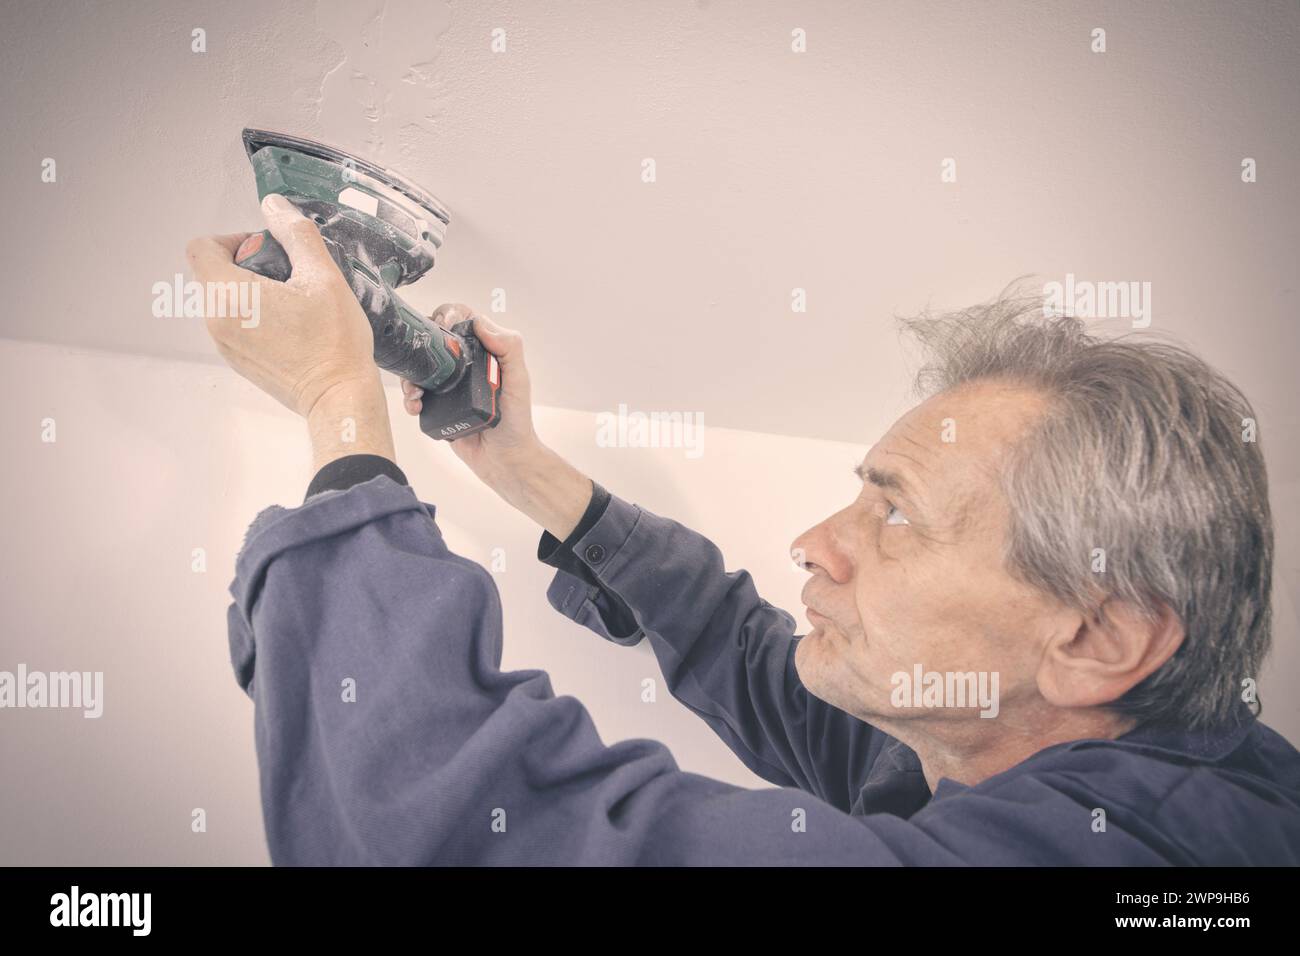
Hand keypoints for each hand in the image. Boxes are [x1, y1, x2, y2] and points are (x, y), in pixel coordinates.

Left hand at [185, 194, 380, 418]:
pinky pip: (233, 323)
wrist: (338, 397)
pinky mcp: (237, 360)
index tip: (266, 250)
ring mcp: (224, 344)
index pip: (201, 247)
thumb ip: (296, 234)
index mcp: (229, 295)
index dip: (232, 239)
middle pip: (212, 272)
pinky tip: (291, 326)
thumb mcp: (323, 276)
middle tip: (288, 277)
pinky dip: (254, 315)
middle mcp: (216, 320)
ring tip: (293, 303)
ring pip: (223, 298)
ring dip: (251, 290)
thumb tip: (274, 206)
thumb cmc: (333, 342)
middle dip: (246, 264)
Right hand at [400, 305, 592, 538]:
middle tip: (422, 356)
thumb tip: (481, 323)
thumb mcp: (519, 380)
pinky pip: (416, 394)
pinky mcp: (436, 405)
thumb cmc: (516, 420)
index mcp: (484, 352)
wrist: (503, 459)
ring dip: (411, 374)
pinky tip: (415, 406)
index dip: (450, 313)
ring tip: (415, 391)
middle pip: (435, 337)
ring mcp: (448, 385)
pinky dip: (409, 397)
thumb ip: (509, 348)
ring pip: (420, 365)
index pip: (464, 319)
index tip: (445, 323)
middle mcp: (465, 365)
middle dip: (422, 341)